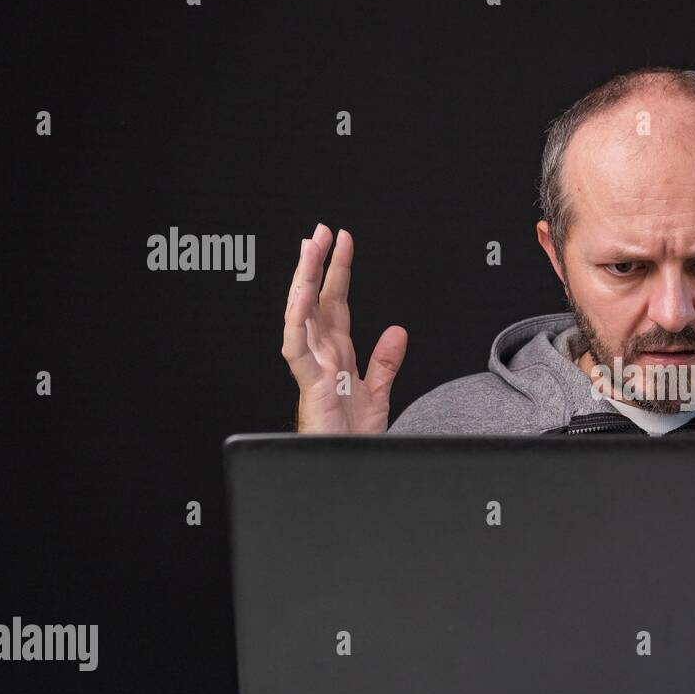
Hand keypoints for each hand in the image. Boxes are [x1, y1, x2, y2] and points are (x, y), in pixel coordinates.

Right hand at [281, 223, 407, 432]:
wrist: (347, 462)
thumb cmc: (351, 435)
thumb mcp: (378, 393)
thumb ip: (386, 361)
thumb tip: (398, 330)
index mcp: (336, 353)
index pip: (335, 302)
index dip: (338, 271)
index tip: (342, 242)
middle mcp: (319, 354)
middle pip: (315, 299)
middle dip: (317, 264)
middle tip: (321, 231)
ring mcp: (311, 365)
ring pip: (301, 313)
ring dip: (304, 280)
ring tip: (309, 248)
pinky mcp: (307, 382)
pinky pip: (296, 346)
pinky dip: (297, 321)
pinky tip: (301, 297)